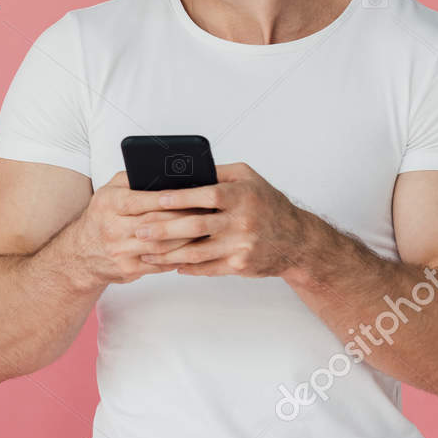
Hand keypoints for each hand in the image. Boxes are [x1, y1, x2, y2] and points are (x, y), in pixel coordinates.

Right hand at [67, 170, 215, 285]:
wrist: (82, 253)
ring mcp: (120, 251)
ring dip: (186, 239)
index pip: (142, 199)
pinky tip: (192, 250)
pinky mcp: (128, 269)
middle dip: (184, 217)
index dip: (169, 198)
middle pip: (155, 223)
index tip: (191, 194)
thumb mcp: (109, 190)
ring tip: (205, 231)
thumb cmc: (102, 216)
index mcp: (109, 203)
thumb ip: (133, 179)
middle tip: (207, 212)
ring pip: (161, 246)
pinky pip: (159, 264)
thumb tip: (165, 172)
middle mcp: (112, 228)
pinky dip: (178, 257)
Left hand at [137, 161, 311, 277]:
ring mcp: (241, 245)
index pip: (205, 195)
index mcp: (241, 195)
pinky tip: (170, 265)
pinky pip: (207, 268)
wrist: (297, 240)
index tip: (155, 199)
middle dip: (163, 229)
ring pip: (197, 252)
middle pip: (195, 226)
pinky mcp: (240, 265)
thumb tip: (184, 170)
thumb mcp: (248, 178)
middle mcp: (242, 220)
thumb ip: (217, 173)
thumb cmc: (268, 205)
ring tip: (147, 253)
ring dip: (168, 254)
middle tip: (139, 231)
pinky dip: (186, 267)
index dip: (179, 198)